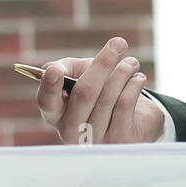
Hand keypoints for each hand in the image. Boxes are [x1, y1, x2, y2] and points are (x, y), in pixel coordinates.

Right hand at [37, 37, 164, 143]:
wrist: (136, 115)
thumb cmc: (102, 90)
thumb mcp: (81, 74)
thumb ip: (64, 68)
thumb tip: (53, 69)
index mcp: (56, 114)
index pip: (47, 102)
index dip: (50, 86)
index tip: (54, 71)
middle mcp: (70, 132)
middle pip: (84, 93)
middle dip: (103, 64)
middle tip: (119, 44)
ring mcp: (95, 141)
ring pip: (107, 97)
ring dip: (123, 72)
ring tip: (131, 63)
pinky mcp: (120, 142)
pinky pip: (124, 105)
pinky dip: (133, 85)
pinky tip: (138, 79)